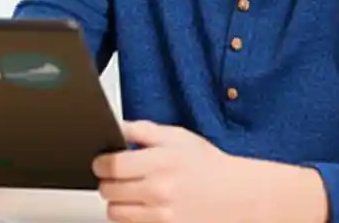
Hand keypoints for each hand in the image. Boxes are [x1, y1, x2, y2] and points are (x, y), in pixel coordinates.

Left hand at [94, 121, 250, 222]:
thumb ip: (141, 130)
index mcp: (160, 162)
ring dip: (117, 202)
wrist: (238, 195)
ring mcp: (163, 215)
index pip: (111, 165)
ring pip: (115, 212)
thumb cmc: (207, 165)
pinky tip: (143, 206)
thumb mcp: (176, 137)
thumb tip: (112, 125)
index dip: (100, 163)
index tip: (102, 162)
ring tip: (131, 192)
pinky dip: (131, 217)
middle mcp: (160, 190)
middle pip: (108, 190)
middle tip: (119, 177)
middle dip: (108, 181)